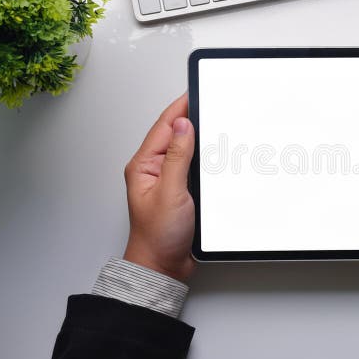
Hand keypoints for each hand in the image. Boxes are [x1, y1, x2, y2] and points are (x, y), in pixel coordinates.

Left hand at [123, 93, 195, 282]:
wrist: (163, 267)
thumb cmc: (158, 237)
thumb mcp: (170, 191)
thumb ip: (177, 157)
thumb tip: (183, 125)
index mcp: (144, 165)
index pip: (165, 126)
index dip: (181, 107)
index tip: (196, 91)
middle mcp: (154, 169)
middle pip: (175, 133)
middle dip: (191, 116)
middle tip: (210, 100)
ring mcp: (168, 179)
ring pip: (185, 148)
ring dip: (198, 136)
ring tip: (213, 119)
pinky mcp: (181, 190)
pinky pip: (193, 165)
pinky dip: (204, 155)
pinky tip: (214, 152)